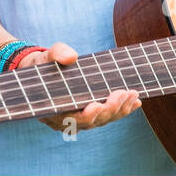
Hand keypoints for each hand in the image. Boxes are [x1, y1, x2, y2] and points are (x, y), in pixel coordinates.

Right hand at [18, 42, 141, 132]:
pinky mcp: (89, 114)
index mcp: (53, 110)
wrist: (40, 72)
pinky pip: (107, 116)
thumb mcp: (45, 57)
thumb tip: (71, 56)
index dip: (87, 115)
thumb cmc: (42, 66)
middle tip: (124, 93)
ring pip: (103, 120)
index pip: (72, 119)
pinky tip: (135, 102)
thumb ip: (57, 54)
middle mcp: (66, 120)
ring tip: (133, 96)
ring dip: (120, 110)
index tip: (98, 105)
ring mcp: (79, 119)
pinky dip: (122, 110)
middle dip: (110, 108)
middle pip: (92, 121)